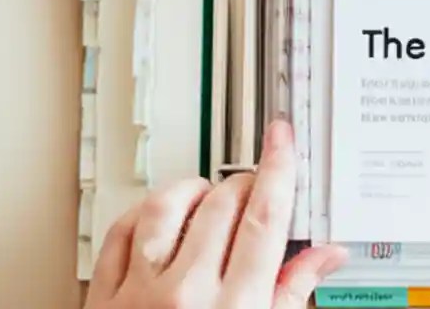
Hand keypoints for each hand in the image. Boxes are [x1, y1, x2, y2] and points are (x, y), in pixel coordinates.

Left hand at [83, 120, 347, 308]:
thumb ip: (293, 296)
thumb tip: (325, 257)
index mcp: (236, 307)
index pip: (266, 218)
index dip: (279, 168)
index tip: (283, 138)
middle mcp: (186, 292)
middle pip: (223, 205)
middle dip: (246, 183)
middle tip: (258, 188)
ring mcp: (140, 292)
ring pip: (167, 206)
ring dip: (195, 191)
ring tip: (210, 198)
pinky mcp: (104, 298)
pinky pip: (121, 232)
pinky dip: (144, 215)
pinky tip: (160, 219)